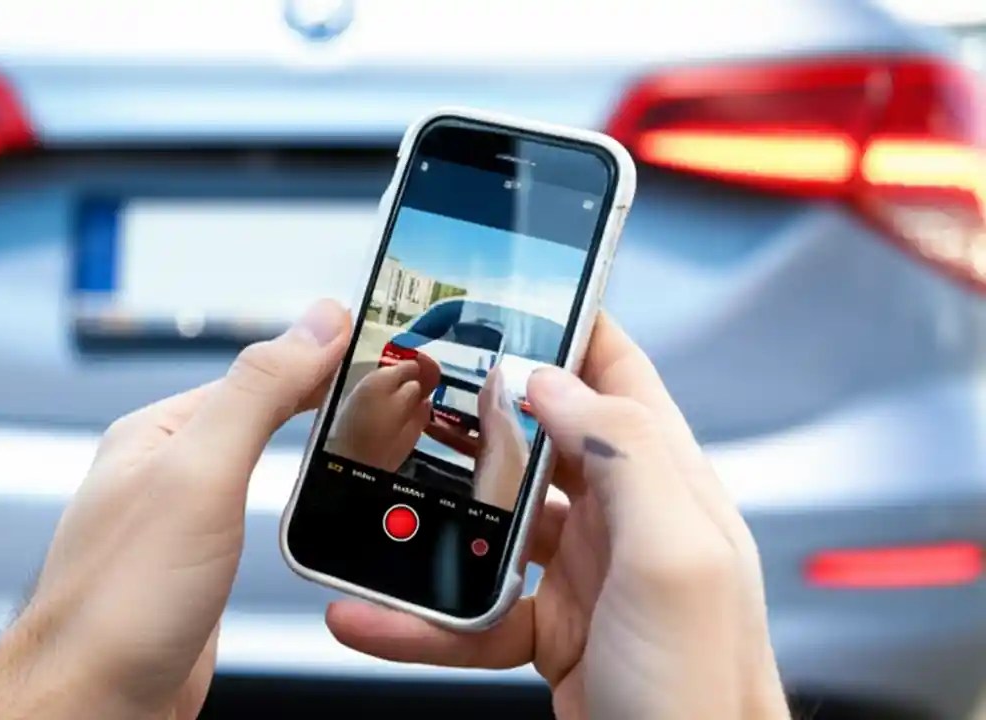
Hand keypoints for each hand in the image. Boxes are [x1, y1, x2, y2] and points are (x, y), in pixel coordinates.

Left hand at [0, 300, 351, 719]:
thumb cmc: (120, 601)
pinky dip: (296, 496)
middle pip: (260, 411)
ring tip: (365, 428)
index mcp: (158, 432)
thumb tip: (313, 325)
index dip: (319, 354)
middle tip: (390, 386)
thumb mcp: (199, 473)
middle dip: (321, 395)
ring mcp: (183, 520)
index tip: (380, 342)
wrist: (94, 703)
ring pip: (260, 461)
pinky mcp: (201, 567)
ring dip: (311, 443)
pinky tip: (313, 502)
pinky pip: (257, 510)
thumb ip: (256, 394)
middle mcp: (167, 470)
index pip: (256, 371)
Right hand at [327, 315, 788, 719]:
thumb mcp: (674, 560)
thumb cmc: (702, 696)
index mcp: (668, 487)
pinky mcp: (552, 629)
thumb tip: (558, 383)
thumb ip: (626, 457)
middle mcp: (627, 522)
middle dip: (477, 416)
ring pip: (496, 522)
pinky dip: (423, 613)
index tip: (513, 293)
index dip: (571, 327)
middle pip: (543, 440)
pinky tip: (379, 616)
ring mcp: (586, 576)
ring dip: (436, 517)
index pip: (620, 376)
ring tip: (379, 505)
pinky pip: (473, 606)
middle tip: (415, 391)